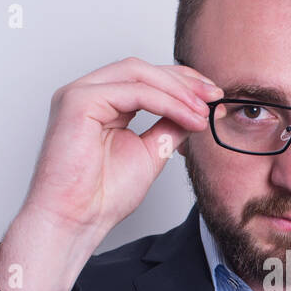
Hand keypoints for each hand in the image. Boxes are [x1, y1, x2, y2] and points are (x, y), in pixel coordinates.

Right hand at [23, 57, 220, 242]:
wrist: (76, 221)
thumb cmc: (102, 196)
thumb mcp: (150, 153)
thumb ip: (169, 127)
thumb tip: (197, 111)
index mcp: (100, 103)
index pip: (144, 78)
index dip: (180, 83)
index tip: (211, 96)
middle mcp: (87, 93)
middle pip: (142, 70)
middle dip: (183, 81)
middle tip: (213, 96)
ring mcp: (79, 93)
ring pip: (138, 74)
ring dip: (177, 91)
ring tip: (203, 111)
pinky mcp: (78, 101)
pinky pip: (133, 91)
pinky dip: (166, 102)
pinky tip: (187, 117)